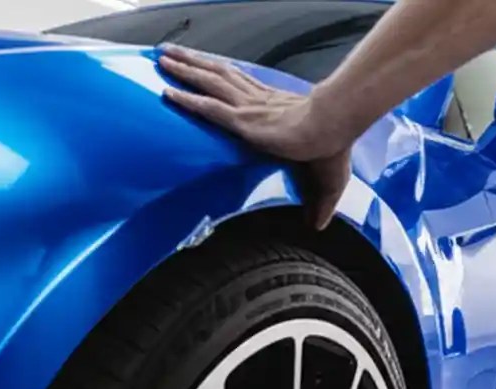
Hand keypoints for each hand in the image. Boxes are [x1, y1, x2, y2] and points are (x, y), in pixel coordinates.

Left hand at [158, 44, 352, 230]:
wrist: (334, 129)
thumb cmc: (332, 146)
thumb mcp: (326, 179)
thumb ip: (318, 203)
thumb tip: (318, 227)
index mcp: (274, 107)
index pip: (243, 87)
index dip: (224, 76)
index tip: (207, 69)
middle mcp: (257, 101)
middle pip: (219, 75)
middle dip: (194, 62)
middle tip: (170, 53)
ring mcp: (248, 108)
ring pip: (209, 82)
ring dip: (184, 69)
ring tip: (162, 58)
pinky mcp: (243, 120)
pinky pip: (209, 107)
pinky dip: (187, 100)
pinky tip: (167, 93)